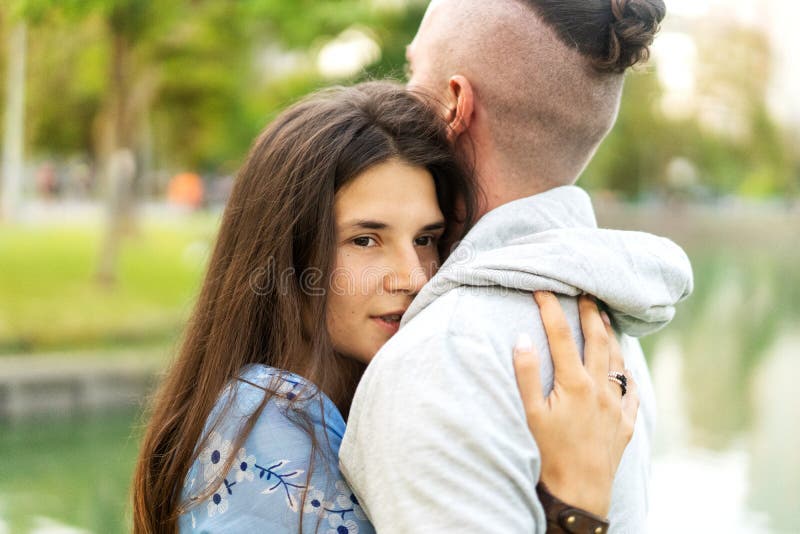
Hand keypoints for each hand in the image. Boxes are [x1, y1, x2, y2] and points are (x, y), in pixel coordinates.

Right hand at [512, 291, 638, 517]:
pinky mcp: (625, 423)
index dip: (551, 309)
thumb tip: (523, 339)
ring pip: (618, 360)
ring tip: (606, 318)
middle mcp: (599, 389)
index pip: (562, 335)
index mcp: (574, 383)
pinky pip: (632, 390)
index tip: (543, 290)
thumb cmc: (548, 453)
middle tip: (586, 293)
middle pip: (598, 340)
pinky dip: (627, 371)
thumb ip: (526, 374)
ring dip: (612, 335)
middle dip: (591, 313)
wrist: (579, 492)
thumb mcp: (529, 413)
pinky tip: (624, 366)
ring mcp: (616, 405)